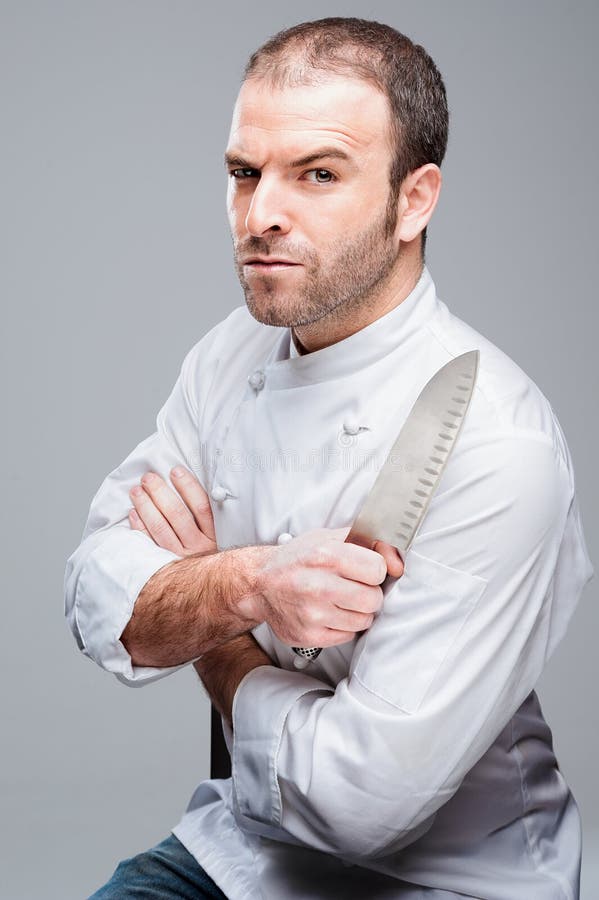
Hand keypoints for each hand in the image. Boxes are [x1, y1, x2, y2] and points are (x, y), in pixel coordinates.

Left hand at [128, 465, 216, 556]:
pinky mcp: (165, 565)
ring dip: (146, 506)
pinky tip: (133, 513)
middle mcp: (198, 547)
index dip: (188, 486)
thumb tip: (186, 483)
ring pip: (161, 528)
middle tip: (148, 478)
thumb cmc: (207, 553)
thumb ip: (206, 515)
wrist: (204, 587)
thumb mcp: (218, 536)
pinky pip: (149, 543)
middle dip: (160, 492)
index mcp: (213, 535)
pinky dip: (139, 527)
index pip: (201, 506)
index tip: (175, 471)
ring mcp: (180, 557)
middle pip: (178, 514)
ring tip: (136, 491)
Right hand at [253, 526, 404, 648]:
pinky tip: (329, 612)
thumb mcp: (330, 537)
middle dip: (369, 593)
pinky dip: (343, 625)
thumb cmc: (299, 559)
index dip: (374, 570)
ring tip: (340, 600)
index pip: (378, 569)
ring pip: (364, 620)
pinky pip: (348, 635)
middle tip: (353, 587)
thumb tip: (398, 563)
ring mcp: (312, 613)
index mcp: (325, 554)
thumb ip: (370, 542)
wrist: (260, 584)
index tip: (363, 570)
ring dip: (358, 611)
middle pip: (373, 599)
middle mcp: (318, 584)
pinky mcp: (309, 635)